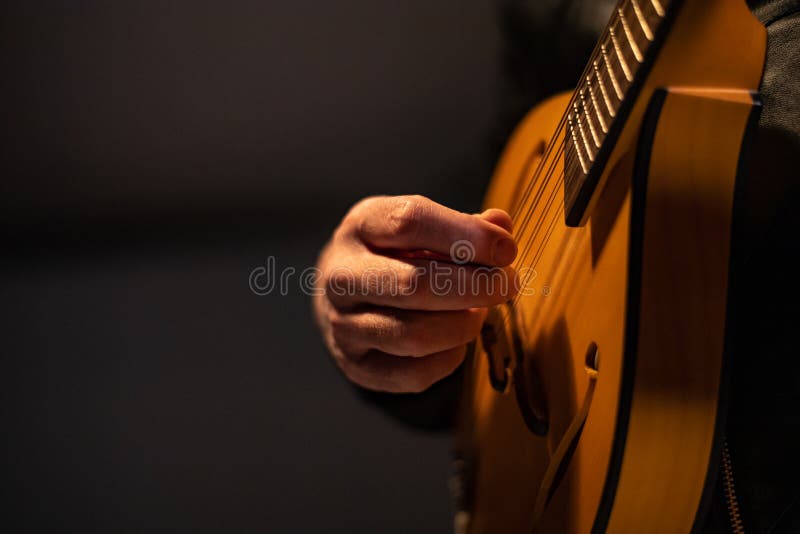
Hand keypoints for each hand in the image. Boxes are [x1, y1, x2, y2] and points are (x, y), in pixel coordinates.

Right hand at [313, 195, 516, 392]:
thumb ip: (463, 227)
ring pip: (414, 335)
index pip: (410, 223)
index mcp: (360, 227)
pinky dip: (449, 359)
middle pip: (413, 285)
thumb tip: (502, 228)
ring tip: (480, 312)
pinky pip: (414, 374)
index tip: (506, 250)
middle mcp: (341, 276)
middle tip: (506, 286)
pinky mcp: (356, 366)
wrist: (340, 297)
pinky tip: (457, 341)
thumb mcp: (420, 227)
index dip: (467, 236)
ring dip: (462, 325)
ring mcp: (343, 325)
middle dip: (474, 287)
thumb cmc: (393, 254)